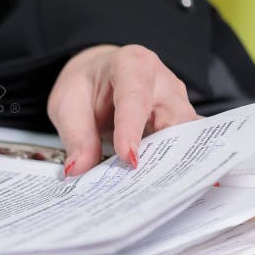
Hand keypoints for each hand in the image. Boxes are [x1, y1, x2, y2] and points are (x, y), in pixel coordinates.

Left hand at [47, 44, 197, 175]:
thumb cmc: (85, 85)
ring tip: (154, 189)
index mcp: (132, 64)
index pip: (135, 97)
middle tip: (145, 183)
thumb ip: (76, 136)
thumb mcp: (67, 105)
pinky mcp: (182, 121)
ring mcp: (177, 101)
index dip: (132, 129)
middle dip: (163, 152)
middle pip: (174, 118)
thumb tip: (79, 169)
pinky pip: (185, 145)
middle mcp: (163, 80)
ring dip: (172, 163)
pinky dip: (175, 165)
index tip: (128, 158)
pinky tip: (165, 185)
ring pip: (186, 135)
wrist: (96, 76)